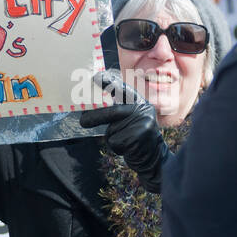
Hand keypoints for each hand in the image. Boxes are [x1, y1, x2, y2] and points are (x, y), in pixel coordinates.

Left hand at [79, 71, 168, 192]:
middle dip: (95, 117)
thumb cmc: (135, 137)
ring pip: (113, 129)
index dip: (108, 81)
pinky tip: (128, 148)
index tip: (94, 78)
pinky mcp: (139, 137)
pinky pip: (116, 141)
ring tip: (123, 140)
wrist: (154, 159)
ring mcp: (143, 122)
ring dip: (112, 137)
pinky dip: (116, 147)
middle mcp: (143, 109)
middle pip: (113, 111)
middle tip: (82, 122)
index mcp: (140, 102)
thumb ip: (117, 110)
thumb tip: (90, 105)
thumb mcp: (131, 119)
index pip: (123, 88)